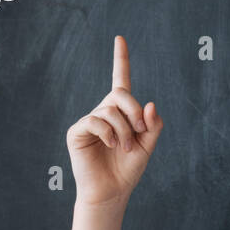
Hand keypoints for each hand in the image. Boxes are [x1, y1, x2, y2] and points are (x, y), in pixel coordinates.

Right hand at [66, 35, 162, 207]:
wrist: (111, 191)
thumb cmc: (128, 169)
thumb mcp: (148, 145)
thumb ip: (152, 125)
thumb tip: (150, 104)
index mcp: (121, 112)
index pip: (120, 80)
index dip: (120, 59)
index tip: (119, 38)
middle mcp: (103, 111)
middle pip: (120, 94)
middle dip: (135, 111)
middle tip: (140, 131)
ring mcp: (89, 120)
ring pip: (111, 110)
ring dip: (124, 131)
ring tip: (124, 149)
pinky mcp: (77, 131)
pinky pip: (95, 121)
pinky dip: (108, 133)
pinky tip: (111, 146)